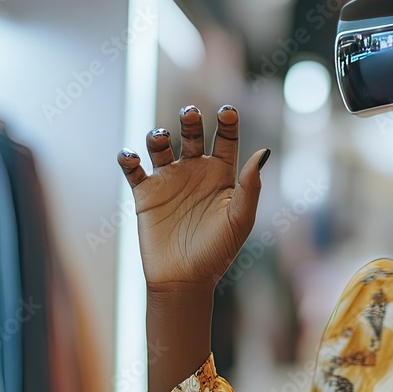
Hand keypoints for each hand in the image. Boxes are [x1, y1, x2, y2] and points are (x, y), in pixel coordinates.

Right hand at [117, 105, 270, 292]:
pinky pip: (133, 169)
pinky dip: (128, 158)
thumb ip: (250, 186)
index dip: (228, 122)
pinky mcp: (145, 194)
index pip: (226, 138)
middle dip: (190, 120)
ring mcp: (169, 180)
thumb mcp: (239, 218)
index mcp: (222, 174)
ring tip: (160, 138)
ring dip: (157, 135)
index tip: (228, 111)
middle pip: (191, 134)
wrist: (185, 280)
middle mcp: (195, 171)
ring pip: (160, 146)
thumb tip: (264, 152)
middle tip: (190, 114)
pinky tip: (131, 157)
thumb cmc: (218, 251)